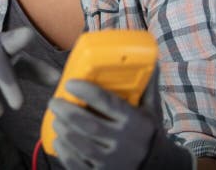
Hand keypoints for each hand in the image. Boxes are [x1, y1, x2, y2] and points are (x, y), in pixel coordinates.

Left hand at [47, 67, 193, 169]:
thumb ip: (147, 85)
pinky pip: (79, 165)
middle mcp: (126, 143)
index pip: (107, 103)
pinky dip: (65, 152)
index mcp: (137, 122)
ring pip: (81, 144)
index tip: (70, 83)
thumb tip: (149, 57)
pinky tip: (59, 140)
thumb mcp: (152, 110)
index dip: (86, 92)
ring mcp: (115, 162)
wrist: (161, 168)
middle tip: (54, 101)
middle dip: (67, 111)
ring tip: (56, 118)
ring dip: (64, 129)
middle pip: (89, 124)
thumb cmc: (151, 133)